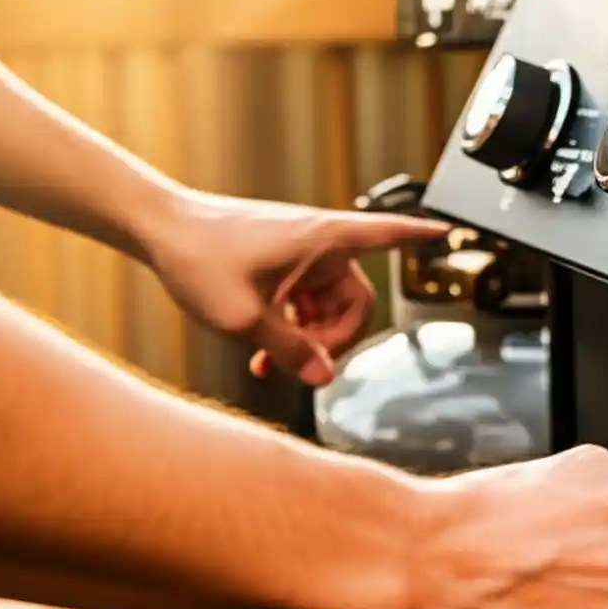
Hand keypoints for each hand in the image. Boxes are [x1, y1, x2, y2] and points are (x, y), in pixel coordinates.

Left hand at [145, 189, 448, 385]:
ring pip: (326, 308)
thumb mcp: (245, 319)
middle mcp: (318, 244)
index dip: (421, 236)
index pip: (388, 233)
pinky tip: (265, 356)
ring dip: (308, 340)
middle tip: (306, 364)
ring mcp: (299, 255)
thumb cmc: (200, 257)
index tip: (449, 231)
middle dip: (335, 338)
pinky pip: (303, 303)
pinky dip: (291, 328)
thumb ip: (291, 351)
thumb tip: (326, 377)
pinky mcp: (280, 264)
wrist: (158, 230)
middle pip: (355, 301)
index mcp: (323, 241)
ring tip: (273, 365)